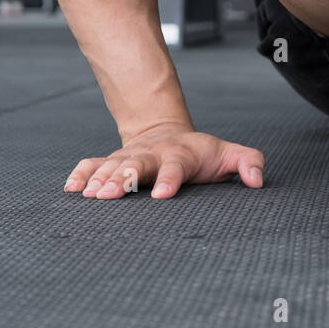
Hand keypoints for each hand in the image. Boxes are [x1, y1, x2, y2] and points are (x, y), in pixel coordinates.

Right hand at [64, 123, 264, 199]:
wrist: (168, 132)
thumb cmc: (202, 153)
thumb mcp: (228, 153)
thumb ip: (248, 162)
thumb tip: (257, 180)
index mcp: (180, 155)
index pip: (175, 167)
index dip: (169, 180)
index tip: (162, 195)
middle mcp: (152, 154)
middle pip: (135, 164)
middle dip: (122, 179)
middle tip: (109, 195)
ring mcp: (130, 156)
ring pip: (111, 165)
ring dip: (99, 180)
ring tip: (88, 195)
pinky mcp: (112, 160)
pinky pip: (93, 164)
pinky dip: (80, 173)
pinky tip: (70, 189)